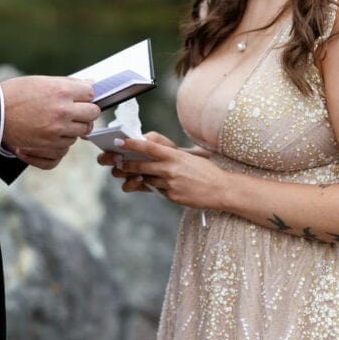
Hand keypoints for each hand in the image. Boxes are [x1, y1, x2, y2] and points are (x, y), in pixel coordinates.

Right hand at [1, 75, 99, 167]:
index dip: (85, 95)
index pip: (91, 94)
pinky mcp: (49, 146)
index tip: (79, 97)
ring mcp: (57, 131)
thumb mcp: (41, 81)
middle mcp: (62, 111)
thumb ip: (68, 84)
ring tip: (58, 122)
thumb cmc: (14, 95)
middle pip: (92, 114)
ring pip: (81, 132)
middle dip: (86, 112)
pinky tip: (51, 134)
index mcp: (61, 91)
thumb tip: (89, 84)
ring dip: (73, 127)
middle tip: (76, 111)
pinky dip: (61, 141)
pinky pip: (67, 146)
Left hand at [100, 133, 227, 209]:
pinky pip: (159, 191)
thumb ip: (170, 157)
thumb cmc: (205, 171)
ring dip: (141, 178)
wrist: (221, 189)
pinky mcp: (172, 197)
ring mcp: (171, 184)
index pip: (149, 147)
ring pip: (148, 180)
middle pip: (142, 166)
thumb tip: (152, 156)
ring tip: (135, 176)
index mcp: (175, 156)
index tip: (119, 142)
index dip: (131, 144)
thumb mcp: (188, 158)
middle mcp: (170, 169)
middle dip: (127, 165)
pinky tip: (164, 186)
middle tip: (117, 163)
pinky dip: (158, 188)